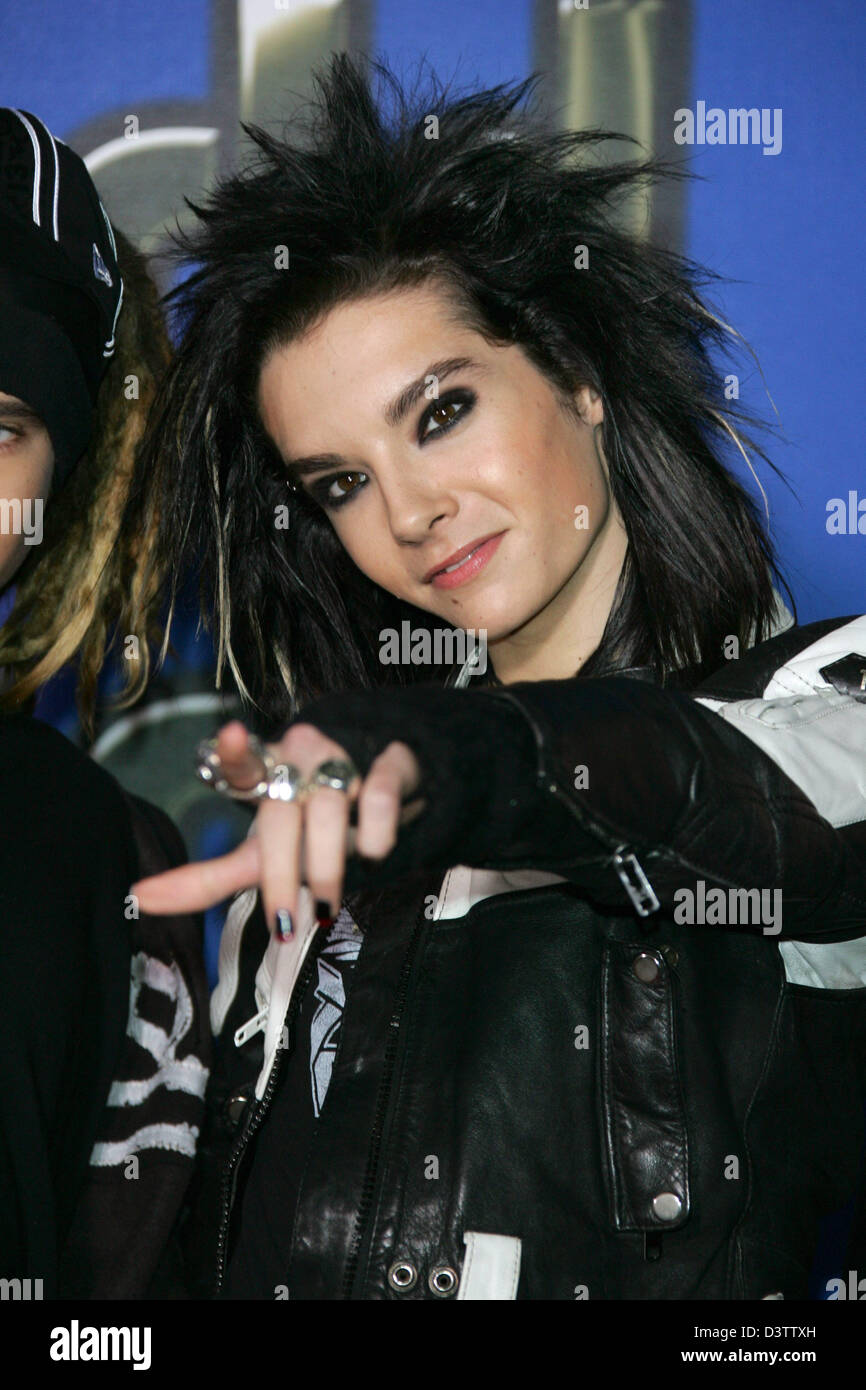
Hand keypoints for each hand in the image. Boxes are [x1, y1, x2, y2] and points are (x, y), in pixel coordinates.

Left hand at [132, 719, 423, 936]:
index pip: (242, 764)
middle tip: (282, 924)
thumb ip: (207, 878)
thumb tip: (138, 898)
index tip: (230, 737)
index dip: (235, 752)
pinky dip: (375, 832)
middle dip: (281, 875)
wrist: (385, 786)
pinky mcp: (389, 765)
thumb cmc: (307, 824)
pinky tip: (373, 851)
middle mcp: (299, 759)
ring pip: (329, 808)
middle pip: (282, 815)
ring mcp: (344, 760)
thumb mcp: (258, 852)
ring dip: (327, 865)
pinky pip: (380, 796)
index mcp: (263, 774)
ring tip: (327, 904)